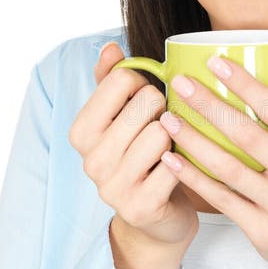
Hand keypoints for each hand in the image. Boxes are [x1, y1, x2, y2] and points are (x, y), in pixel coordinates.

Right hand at [68, 41, 198, 248]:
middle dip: (164, 108)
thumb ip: (112, 81)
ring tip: (171, 149)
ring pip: (162, 132)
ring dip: (177, 137)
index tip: (146, 101)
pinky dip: (185, 164)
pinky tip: (181, 170)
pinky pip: (176, 166)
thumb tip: (111, 49)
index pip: (121, 79)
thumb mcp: (123, 118)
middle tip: (164, 126)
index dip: (144, 83)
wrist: (156, 219)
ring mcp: (112, 187)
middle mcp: (90, 160)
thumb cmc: (143, 156)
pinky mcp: (139, 208)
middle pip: (145, 102)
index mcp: (81, 131)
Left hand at [159, 54, 267, 268]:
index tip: (215, 62)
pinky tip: (171, 158)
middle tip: (180, 84)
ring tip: (169, 118)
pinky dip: (193, 178)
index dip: (246, 85)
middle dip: (210, 106)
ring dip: (194, 140)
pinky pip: (221, 198)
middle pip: (249, 136)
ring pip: (229, 168)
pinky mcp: (263, 230)